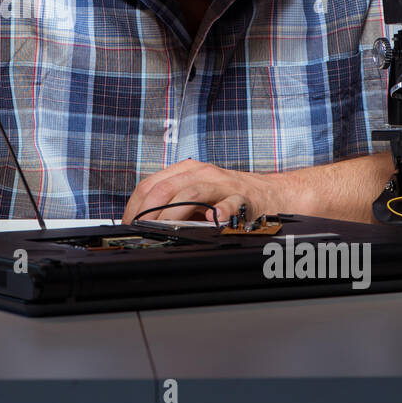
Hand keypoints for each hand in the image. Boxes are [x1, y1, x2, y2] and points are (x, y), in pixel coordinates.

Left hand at [121, 158, 292, 224]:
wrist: (273, 193)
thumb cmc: (228, 197)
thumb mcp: (196, 196)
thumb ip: (172, 205)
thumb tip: (141, 225)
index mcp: (186, 171)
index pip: (150, 184)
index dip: (135, 206)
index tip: (128, 225)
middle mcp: (202, 173)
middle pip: (166, 187)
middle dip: (148, 211)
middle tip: (141, 232)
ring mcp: (223, 184)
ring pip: (192, 193)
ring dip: (173, 212)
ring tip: (162, 228)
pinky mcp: (244, 198)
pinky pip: (231, 203)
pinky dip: (221, 211)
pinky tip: (214, 220)